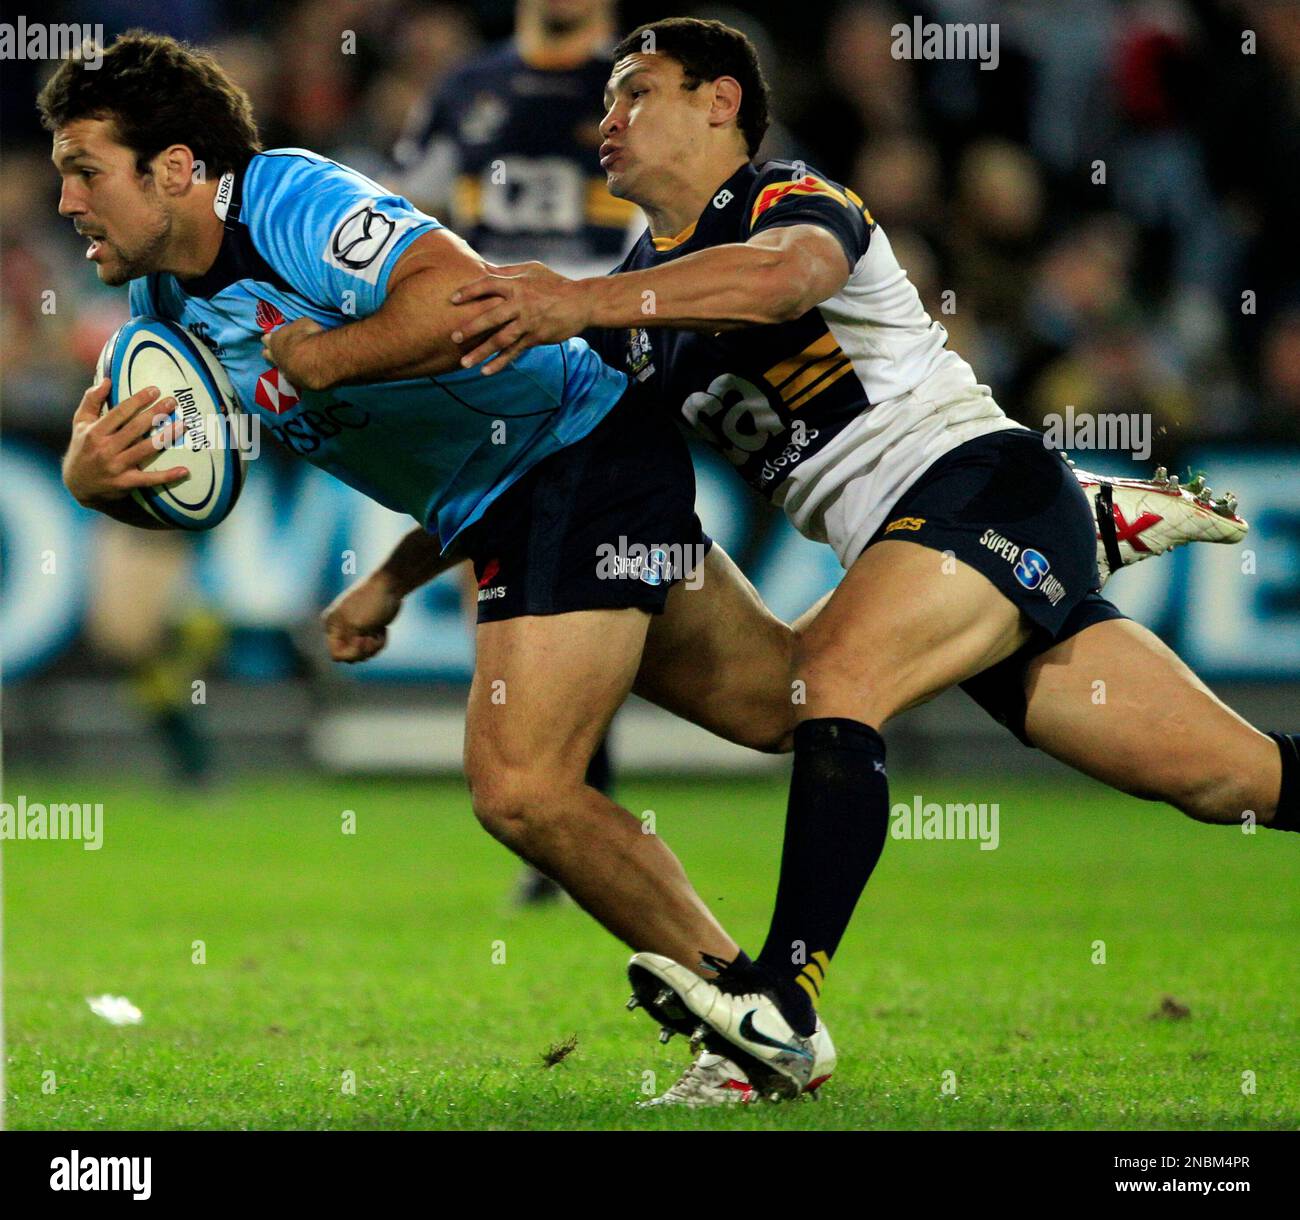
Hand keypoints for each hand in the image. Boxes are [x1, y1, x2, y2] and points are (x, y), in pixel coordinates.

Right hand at [63, 377, 189, 506]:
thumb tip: (107, 380)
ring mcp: (116, 467)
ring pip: (145, 449)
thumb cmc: (82, 447)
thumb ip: (91, 400)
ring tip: (183, 425)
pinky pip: (150, 479)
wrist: (77, 484)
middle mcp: (105, 448)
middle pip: (135, 428)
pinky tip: (185, 470)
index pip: (120, 413)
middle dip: (155, 414)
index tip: (155, 390)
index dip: (138, 400)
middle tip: (173, 402)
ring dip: (166, 437)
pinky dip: (167, 476)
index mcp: (94, 432)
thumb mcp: (80, 422)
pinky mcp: (126, 483)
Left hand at [262, 317, 325, 389]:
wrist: (313, 359)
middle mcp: (274, 355)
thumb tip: (299, 329)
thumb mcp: (303, 323)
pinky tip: (301, 372)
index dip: (272, 338)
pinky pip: (290, 376)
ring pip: (277, 367)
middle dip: (271, 352)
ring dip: (282, 364)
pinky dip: (294, 374)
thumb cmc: (307, 337)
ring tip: (291, 362)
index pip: (267, 338)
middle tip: (280, 350)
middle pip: (266, 354)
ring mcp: (282, 369)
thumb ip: (297, 328)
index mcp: (274, 339)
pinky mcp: (292, 381)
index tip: (278, 337)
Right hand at [320, 572, 403, 662]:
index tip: (362, 639)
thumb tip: (343, 658)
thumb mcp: (357, 625)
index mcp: (331, 626)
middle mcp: (340, 630)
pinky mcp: (367, 631)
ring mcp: (354, 631)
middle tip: (372, 637)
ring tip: (379, 632)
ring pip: (362, 654)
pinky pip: (371, 648)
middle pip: (350, 657)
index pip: (336, 654)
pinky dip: (379, 643)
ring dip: (374, 647)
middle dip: (364, 650)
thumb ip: (349, 644)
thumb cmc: (371, 602)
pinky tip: (383, 630)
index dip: (351, 652)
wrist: (390, 585)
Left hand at [450, 261, 588, 374]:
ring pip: (501, 340)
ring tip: (464, 363)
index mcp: (517, 284)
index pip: (487, 285)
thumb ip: (508, 271)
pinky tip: (486, 371)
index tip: (452, 299)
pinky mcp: (535, 338)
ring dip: (482, 352)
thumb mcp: (532, 269)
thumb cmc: (555, 283)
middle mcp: (520, 304)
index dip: (469, 291)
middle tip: (453, 338)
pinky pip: (514, 352)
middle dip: (471, 328)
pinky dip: (500, 363)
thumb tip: (484, 268)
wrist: (582, 302)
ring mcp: (528, 323)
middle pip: (491, 317)